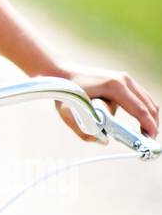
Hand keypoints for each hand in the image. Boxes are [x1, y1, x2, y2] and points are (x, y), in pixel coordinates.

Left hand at [45, 64, 159, 143]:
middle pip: (148, 105)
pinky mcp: (123, 80)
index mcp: (114, 86)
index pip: (139, 109)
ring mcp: (124, 79)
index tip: (151, 139)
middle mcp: (123, 80)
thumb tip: (104, 141)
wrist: (62, 73)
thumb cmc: (66, 93)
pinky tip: (141, 122)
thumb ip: (84, 131)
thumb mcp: (69, 113)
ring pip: (146, 101)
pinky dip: (144, 110)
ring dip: (149, 117)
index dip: (148, 125)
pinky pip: (140, 97)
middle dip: (152, 123)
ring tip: (146, 134)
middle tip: (149, 141)